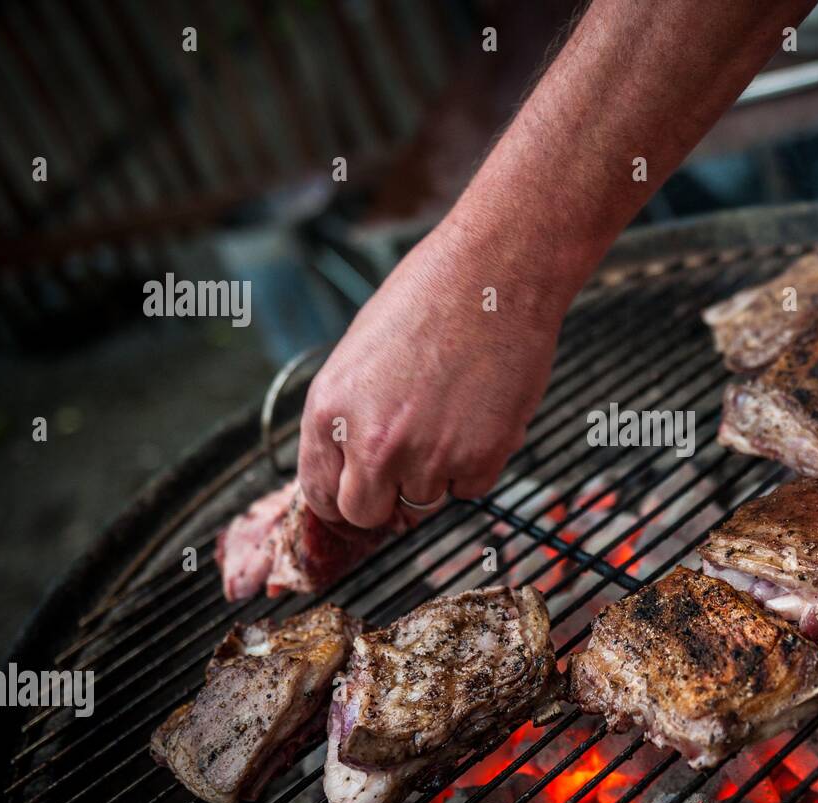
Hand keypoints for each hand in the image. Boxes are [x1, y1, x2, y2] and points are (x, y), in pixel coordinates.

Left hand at [297, 212, 571, 528]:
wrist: (495, 274)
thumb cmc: (430, 298)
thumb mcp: (359, 355)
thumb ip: (350, 416)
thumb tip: (353, 467)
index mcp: (330, 411)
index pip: (322, 495)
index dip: (343, 496)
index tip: (361, 492)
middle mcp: (372, 443)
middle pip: (368, 513)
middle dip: (386, 497)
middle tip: (410, 463)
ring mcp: (427, 457)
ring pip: (425, 502)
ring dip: (437, 473)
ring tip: (452, 415)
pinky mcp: (479, 460)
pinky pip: (471, 489)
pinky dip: (477, 464)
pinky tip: (480, 414)